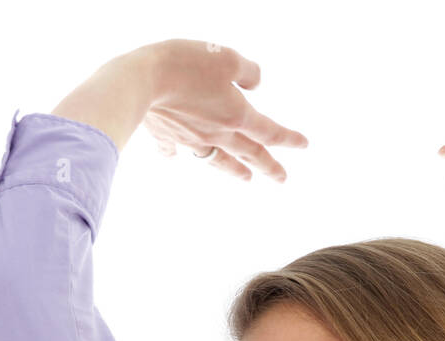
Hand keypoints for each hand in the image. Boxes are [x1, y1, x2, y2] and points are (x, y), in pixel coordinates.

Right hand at [142, 39, 308, 181]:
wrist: (141, 82)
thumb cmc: (187, 65)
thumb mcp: (227, 57)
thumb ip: (248, 72)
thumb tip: (256, 83)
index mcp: (237, 115)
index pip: (270, 132)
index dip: (289, 138)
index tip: (303, 145)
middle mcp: (218, 133)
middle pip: (250, 154)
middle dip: (268, 166)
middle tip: (282, 179)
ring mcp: (192, 139)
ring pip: (219, 159)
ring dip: (235, 170)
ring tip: (245, 178)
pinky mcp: (166, 136)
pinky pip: (175, 149)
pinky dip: (177, 153)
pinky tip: (175, 156)